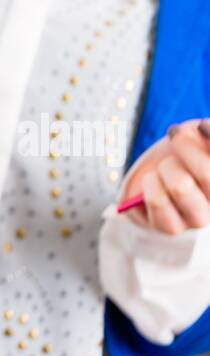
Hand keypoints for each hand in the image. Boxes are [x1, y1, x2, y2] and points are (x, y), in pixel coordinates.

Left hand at [120, 119, 209, 233]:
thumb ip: (207, 132)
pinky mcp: (172, 228)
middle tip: (176, 137)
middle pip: (207, 173)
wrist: (157, 171)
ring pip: (181, 186)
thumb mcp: (200, 134)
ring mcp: (198, 219)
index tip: (201, 127)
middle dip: (185, 147)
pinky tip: (152, 182)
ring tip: (164, 167)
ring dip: (167, 168)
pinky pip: (158, 201)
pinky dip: (150, 184)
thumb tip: (205, 129)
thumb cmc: (186, 150)